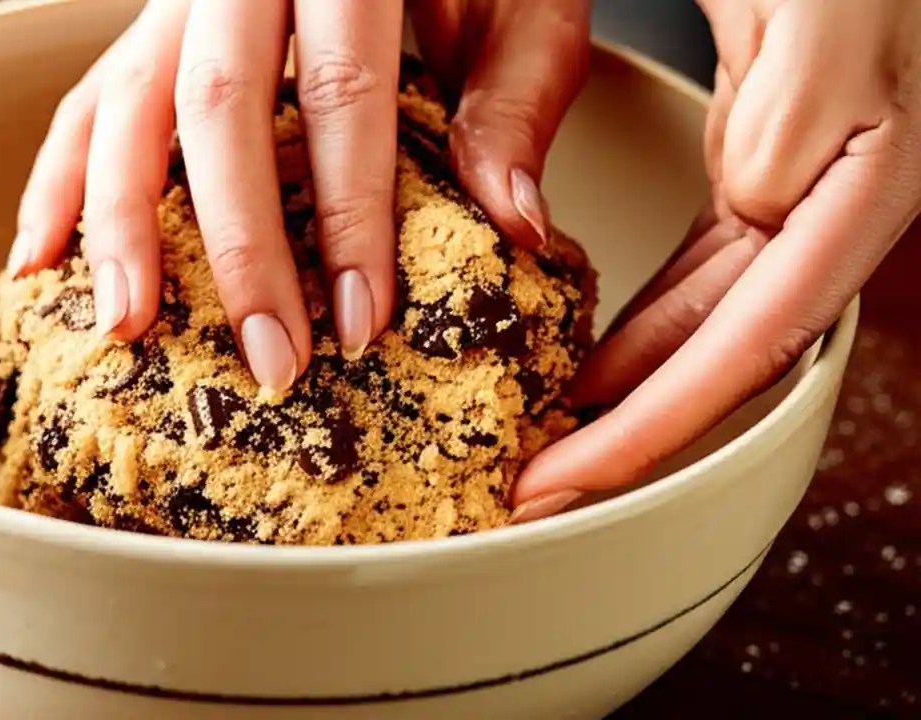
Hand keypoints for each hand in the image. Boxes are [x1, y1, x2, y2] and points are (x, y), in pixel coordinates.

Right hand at [7, 0, 590, 394]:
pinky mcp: (151, 28)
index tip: (359, 321)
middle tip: (267, 360)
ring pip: (126, 102)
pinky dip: (57, 181)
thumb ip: (516, 98)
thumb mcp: (524, 1)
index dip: (349, 215)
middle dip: (239, 247)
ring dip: (117, 224)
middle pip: (216, 106)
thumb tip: (515, 224)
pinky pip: (87, 99)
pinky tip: (38, 259)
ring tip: (125, 326)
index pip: (342, 92)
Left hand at [512, 0, 920, 521]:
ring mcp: (799, 180)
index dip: (656, 423)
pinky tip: (597, 353)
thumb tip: (758, 208)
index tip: (572, 473)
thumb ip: (792, 120)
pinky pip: (705, 266)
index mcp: (866, 180)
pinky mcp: (763, 154)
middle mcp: (838, 197)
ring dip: (634, 382)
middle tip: (540, 481)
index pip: (750, 342)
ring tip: (554, 433)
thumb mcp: (816, 19)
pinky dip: (646, 319)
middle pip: (729, 353)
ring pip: (712, 317)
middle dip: (632, 428)